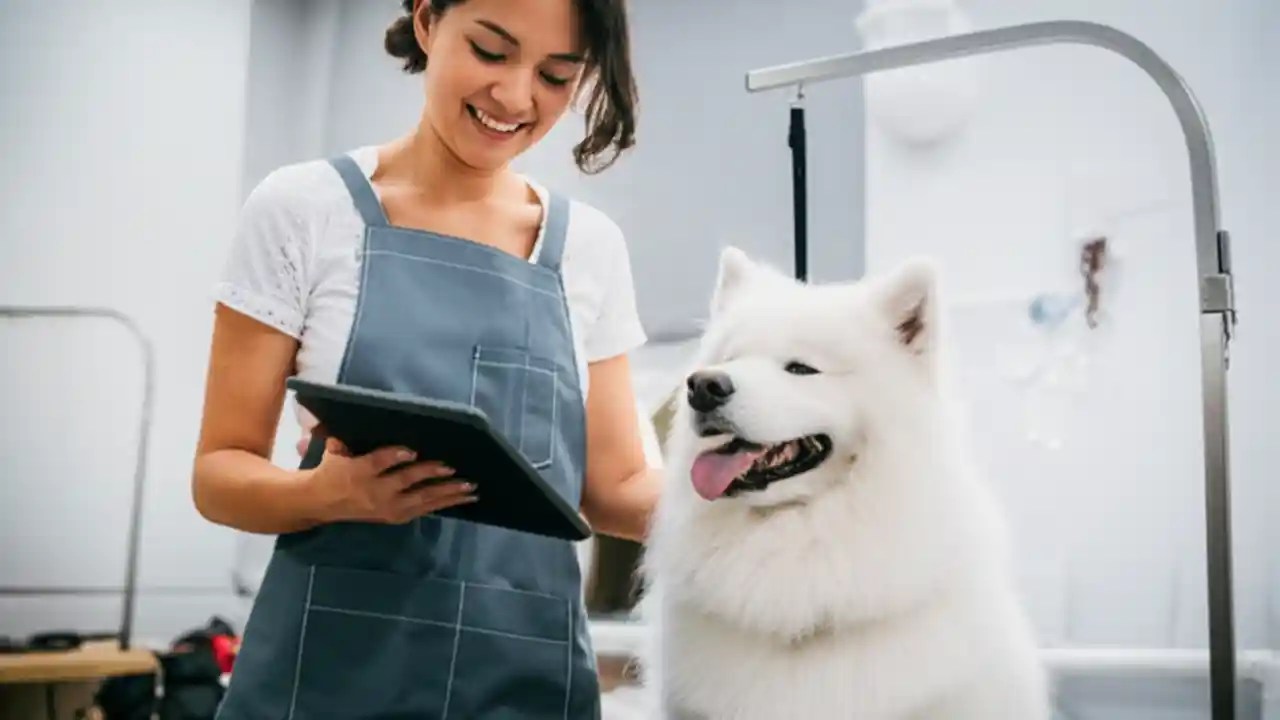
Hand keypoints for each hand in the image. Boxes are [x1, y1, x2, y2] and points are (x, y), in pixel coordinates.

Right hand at [304, 437, 476, 524]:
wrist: (320, 504)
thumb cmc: (331, 470)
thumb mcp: (332, 452)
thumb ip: (343, 438)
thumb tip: (351, 417)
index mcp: (358, 471)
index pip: (378, 462)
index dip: (395, 456)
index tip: (412, 450)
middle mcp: (375, 491)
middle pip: (405, 481)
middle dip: (430, 474)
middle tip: (452, 467)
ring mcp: (388, 507)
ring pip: (422, 499)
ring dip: (447, 492)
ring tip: (470, 486)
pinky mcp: (396, 517)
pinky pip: (424, 510)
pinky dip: (445, 503)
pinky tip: (463, 498)